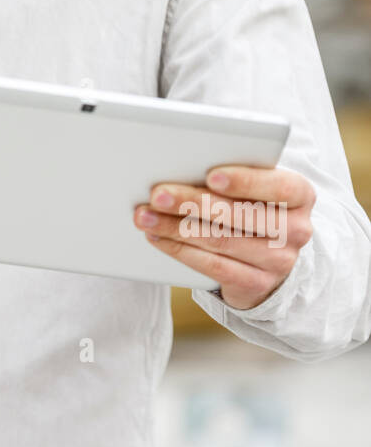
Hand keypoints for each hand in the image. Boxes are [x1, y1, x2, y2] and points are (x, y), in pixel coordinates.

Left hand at [133, 165, 315, 309]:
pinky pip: (213, 266)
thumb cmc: (254, 205)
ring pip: (220, 241)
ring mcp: (280, 261)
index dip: (246, 181)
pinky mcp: (257, 284)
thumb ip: (232, 175)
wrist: (271, 257)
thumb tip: (183, 163)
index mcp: (300, 195)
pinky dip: (180, 250)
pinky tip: (157, 236)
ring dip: (176, 227)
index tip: (212, 175)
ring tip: (145, 216)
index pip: (279, 186)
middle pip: (239, 215)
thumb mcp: (256, 187)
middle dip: (193, 203)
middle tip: (157, 194)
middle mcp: (296, 229)